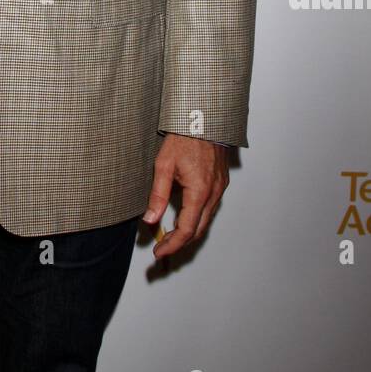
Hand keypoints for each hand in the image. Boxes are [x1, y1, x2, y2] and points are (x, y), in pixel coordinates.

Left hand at [143, 135, 228, 257]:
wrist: (204, 118)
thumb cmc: (184, 137)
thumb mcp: (164, 165)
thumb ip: (158, 195)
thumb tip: (150, 219)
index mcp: (199, 192)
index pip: (187, 230)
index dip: (172, 245)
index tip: (159, 253)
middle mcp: (213, 193)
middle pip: (198, 230)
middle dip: (180, 243)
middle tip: (163, 249)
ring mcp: (219, 188)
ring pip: (206, 220)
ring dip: (189, 231)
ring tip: (170, 235)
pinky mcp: (220, 182)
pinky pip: (210, 208)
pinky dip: (197, 218)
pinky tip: (185, 216)